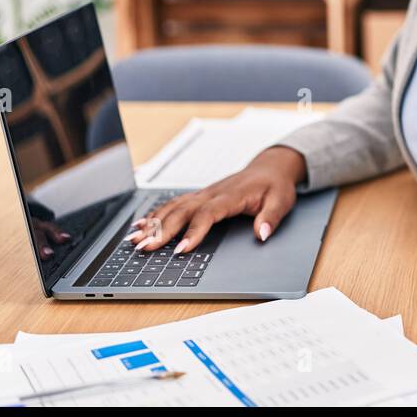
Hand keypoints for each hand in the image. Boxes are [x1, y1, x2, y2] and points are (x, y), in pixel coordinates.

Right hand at [125, 145, 306, 253]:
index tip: (182, 249)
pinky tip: (142, 224)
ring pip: (174, 206)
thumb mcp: (282, 201)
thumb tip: (262, 234)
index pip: (208, 214)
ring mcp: (204, 193)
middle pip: (182, 211)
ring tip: (134, 238)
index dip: (194, 231)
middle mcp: (213, 193)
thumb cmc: (275, 186)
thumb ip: (271, 217)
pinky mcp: (200, 196)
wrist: (271, 168)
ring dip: (153, 222)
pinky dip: (157, 214)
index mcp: (231, 196)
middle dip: (162, 230)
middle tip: (144, 247)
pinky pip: (175, 203)